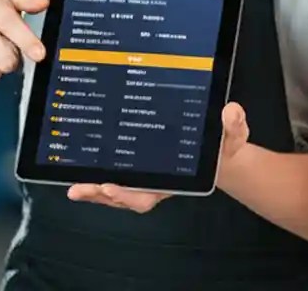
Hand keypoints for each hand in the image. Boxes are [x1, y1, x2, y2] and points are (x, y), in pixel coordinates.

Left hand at [66, 103, 251, 212]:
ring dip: (92, 189)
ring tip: (73, 186)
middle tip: (83, 188)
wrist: (220, 145)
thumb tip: (230, 112)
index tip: (110, 188)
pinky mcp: (136, 164)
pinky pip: (113, 174)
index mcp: (173, 180)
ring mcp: (144, 175)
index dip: (128, 195)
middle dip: (101, 194)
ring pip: (114, 188)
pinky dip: (95, 177)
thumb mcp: (234, 135)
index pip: (147, 195)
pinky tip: (75, 171)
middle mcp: (155, 182)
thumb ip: (234, 126)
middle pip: (123, 196)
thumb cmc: (224, 143)